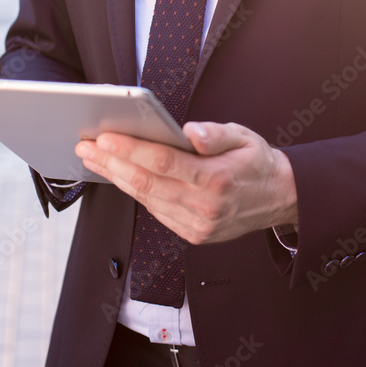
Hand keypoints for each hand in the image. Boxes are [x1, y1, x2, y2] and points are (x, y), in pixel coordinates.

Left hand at [75, 121, 297, 244]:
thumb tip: (191, 132)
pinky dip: (134, 192)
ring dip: (115, 178)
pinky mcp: (192, 234)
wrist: (279, 198)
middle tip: (85, 146)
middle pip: (147, 183)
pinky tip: (118, 176)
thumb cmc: (257, 162)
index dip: (131, 150)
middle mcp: (205, 206)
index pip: (165, 162)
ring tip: (93, 159)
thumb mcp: (244, 137)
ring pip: (146, 199)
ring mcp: (197, 224)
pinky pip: (156, 211)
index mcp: (218, 179)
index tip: (105, 137)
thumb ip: (216, 134)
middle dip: (111, 163)